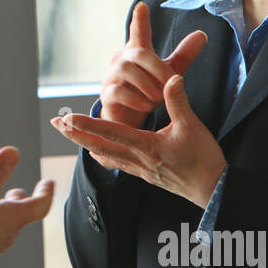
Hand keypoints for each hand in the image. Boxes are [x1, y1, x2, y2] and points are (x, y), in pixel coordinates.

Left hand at [52, 73, 226, 209]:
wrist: (212, 189)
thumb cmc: (204, 158)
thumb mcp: (192, 126)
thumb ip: (178, 101)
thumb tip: (171, 78)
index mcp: (147, 146)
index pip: (111, 133)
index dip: (88, 125)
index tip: (68, 118)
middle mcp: (138, 160)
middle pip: (99, 147)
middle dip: (76, 135)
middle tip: (56, 124)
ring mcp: (139, 169)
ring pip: (105, 156)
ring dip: (85, 143)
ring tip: (70, 134)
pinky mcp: (144, 174)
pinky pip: (117, 164)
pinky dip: (103, 155)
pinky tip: (98, 151)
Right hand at [101, 1, 207, 128]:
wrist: (129, 117)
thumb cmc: (148, 90)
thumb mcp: (168, 72)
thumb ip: (184, 55)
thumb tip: (201, 34)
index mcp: (138, 51)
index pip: (139, 32)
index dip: (140, 20)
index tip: (142, 6)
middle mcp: (122, 59)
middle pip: (140, 53)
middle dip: (158, 68)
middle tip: (172, 82)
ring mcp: (111, 75)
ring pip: (127, 70)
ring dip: (147, 84)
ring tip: (159, 98)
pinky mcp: (106, 94)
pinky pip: (118, 92)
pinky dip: (135, 99)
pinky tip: (146, 106)